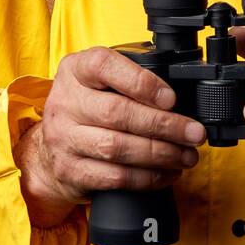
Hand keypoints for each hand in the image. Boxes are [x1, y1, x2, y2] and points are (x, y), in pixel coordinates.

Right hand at [13, 46, 205, 226]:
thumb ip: (131, 80)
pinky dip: (147, 178)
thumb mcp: (101, 82)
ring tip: (187, 156)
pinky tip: (167, 173)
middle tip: (195, 133)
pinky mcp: (69, 171)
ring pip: (117, 148)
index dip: (141, 82)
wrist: (49, 150)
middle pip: (117, 113)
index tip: (171, 98)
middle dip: (164, 125)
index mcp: (75, 70)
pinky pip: (114, 177)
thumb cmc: (89, 108)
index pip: (104, 66)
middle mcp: (65, 102)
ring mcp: (62, 139)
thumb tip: (181, 98)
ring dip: (160, 154)